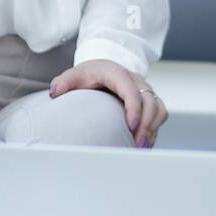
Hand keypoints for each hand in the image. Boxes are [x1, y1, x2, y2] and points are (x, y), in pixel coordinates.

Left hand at [49, 59, 167, 148]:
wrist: (101, 69)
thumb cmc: (88, 75)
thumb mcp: (74, 75)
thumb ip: (64, 81)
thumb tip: (55, 92)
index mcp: (119, 74)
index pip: (132, 91)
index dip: (134, 109)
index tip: (130, 127)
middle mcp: (136, 81)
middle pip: (150, 101)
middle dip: (146, 124)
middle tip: (136, 144)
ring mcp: (145, 90)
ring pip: (158, 108)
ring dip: (153, 127)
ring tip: (141, 146)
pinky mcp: (149, 100)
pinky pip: (160, 113)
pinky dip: (155, 128)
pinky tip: (145, 143)